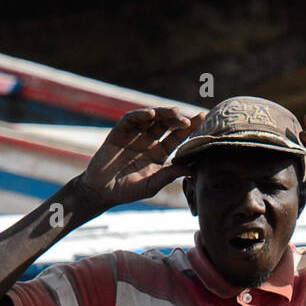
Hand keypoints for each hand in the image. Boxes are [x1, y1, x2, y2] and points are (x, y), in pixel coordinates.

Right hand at [75, 107, 204, 207]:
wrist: (102, 191)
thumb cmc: (128, 191)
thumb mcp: (152, 185)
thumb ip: (170, 175)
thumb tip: (192, 170)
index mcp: (160, 153)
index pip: (177, 137)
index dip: (190, 128)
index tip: (202, 118)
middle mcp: (149, 141)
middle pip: (167, 124)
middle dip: (178, 119)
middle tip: (189, 120)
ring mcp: (135, 134)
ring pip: (152, 117)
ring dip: (163, 113)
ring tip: (174, 113)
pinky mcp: (120, 131)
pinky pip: (132, 119)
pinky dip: (141, 115)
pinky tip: (151, 115)